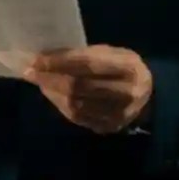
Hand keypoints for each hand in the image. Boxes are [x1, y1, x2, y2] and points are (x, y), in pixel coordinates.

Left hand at [22, 45, 152, 134]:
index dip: (59, 62)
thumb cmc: (122, 66)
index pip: (88, 64)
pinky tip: (52, 93)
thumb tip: (44, 56)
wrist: (148, 94)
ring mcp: (120, 114)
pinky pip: (78, 118)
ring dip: (52, 92)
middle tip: (30, 71)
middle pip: (79, 87)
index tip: (35, 59)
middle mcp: (127, 93)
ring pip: (75, 105)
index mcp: (129, 67)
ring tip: (39, 81)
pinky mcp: (110, 127)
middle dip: (50, 78)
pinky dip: (60, 104)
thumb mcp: (110, 52)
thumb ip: (82, 54)